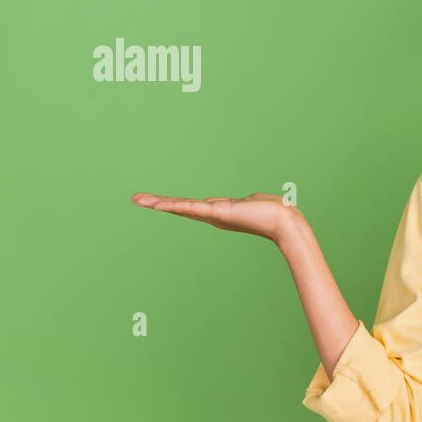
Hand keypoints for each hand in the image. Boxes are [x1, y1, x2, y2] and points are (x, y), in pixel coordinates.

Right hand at [130, 191, 300, 244]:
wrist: (285, 222)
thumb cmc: (274, 212)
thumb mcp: (252, 202)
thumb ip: (242, 202)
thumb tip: (242, 201)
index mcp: (220, 213)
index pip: (191, 206)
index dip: (173, 203)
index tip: (156, 201)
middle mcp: (213, 216)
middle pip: (181, 207)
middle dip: (158, 203)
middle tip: (136, 199)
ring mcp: (214, 215)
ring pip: (182, 207)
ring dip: (159, 203)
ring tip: (139, 200)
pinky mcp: (219, 213)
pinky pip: (192, 208)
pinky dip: (175, 206)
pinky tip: (159, 204)